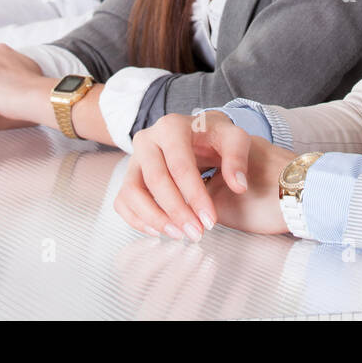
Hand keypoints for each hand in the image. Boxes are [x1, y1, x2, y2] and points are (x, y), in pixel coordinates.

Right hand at [114, 112, 294, 241]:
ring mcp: (134, 159)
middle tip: (196, 233)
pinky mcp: (129, 176)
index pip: (180, 165)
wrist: (196, 132)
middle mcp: (147, 140)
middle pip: (155, 180)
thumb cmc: (214, 136)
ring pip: (132, 192)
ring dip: (154, 218)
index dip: (195, 195)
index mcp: (171, 127)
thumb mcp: (233, 138)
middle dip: (176, 211)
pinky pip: (123, 201)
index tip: (210, 220)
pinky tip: (160, 231)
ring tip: (179, 235)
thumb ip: (238, 158)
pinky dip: (137, 220)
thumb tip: (238, 186)